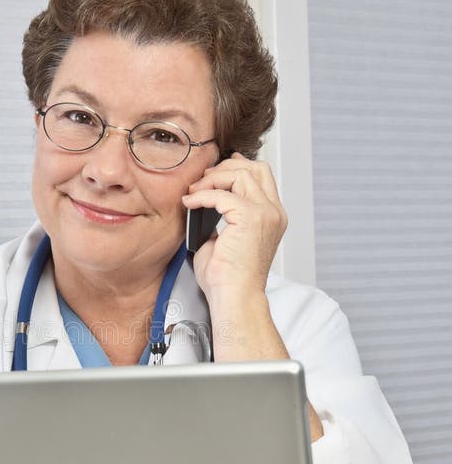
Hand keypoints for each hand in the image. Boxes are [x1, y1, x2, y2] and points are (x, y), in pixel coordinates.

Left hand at [181, 153, 286, 299]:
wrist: (234, 298)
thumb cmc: (228, 278)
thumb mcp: (225, 239)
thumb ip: (221, 218)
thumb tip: (203, 205)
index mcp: (271, 217)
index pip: (262, 177)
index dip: (238, 166)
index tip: (214, 170)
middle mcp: (273, 213)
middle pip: (255, 168)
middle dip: (226, 167)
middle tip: (202, 179)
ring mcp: (265, 214)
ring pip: (241, 174)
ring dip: (213, 179)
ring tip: (194, 192)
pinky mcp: (250, 219)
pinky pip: (222, 194)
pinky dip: (202, 195)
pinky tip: (190, 203)